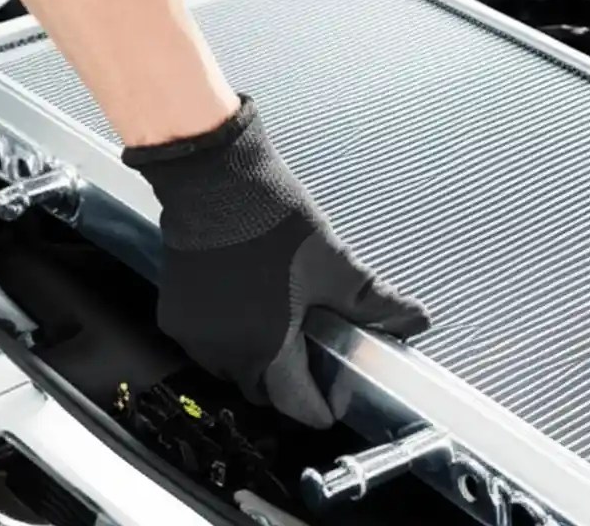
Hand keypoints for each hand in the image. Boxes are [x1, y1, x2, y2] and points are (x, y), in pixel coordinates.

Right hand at [123, 95, 429, 427]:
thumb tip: (415, 319)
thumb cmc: (273, 220)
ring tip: (282, 329)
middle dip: (287, 384)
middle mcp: (223, 351)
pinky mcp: (174, 313)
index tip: (333, 404)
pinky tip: (248, 308)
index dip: (318, 407)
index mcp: (265, 347)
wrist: (215, 181)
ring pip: (230, 368)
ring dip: (256, 359)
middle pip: (261, 389)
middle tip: (313, 359)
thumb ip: (374, 301)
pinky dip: (228, 337)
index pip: (293, 403)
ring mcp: (194, 334)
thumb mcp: (334, 264)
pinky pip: (205, 343)